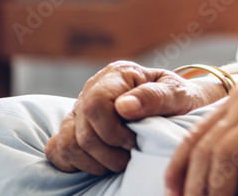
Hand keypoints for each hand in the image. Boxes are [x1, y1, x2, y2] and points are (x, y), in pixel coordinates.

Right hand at [45, 60, 226, 174]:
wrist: (180, 105)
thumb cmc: (181, 98)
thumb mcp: (178, 94)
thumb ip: (154, 97)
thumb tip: (123, 106)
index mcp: (117, 74)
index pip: (96, 106)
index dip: (114, 132)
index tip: (136, 142)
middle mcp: (92, 88)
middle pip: (83, 131)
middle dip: (109, 153)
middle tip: (131, 157)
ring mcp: (79, 109)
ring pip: (68, 144)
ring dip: (94, 162)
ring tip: (119, 163)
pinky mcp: (74, 127)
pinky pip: (57, 150)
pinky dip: (74, 163)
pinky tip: (98, 164)